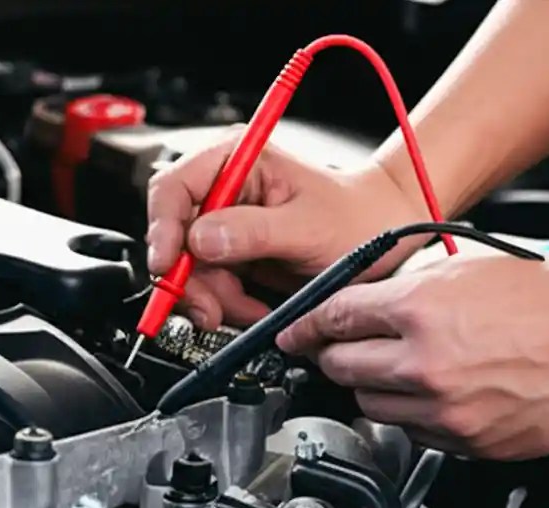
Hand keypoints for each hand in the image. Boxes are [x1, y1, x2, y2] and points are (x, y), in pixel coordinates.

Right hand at [145, 135, 428, 330]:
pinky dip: (225, 303)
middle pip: (173, 235)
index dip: (162, 230)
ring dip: (211, 297)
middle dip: (189, 278)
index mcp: (236, 159)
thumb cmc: (358, 219)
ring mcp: (225, 223)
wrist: (385, 240)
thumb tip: (202, 241)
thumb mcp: (308, 226)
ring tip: (247, 308)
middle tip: (208, 308)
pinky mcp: (232, 254)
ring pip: (188, 267)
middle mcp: (224, 188)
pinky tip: (251, 306)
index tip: (167, 267)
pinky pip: (208, 284)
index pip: (173, 189)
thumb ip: (253, 232)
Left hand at [276, 255, 548, 459]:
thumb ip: (405, 290)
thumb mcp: (464, 268)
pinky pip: (415, 433)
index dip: (307, 328)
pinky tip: (439, 394)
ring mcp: (444, 407)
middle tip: (342, 352)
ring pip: (371, 407)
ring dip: (374, 390)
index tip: (296, 336)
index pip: (333, 318)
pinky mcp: (467, 440)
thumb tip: (362, 306)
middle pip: (341, 369)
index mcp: (418, 309)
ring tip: (404, 372)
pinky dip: (416, 416)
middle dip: (335, 358)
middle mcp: (423, 362)